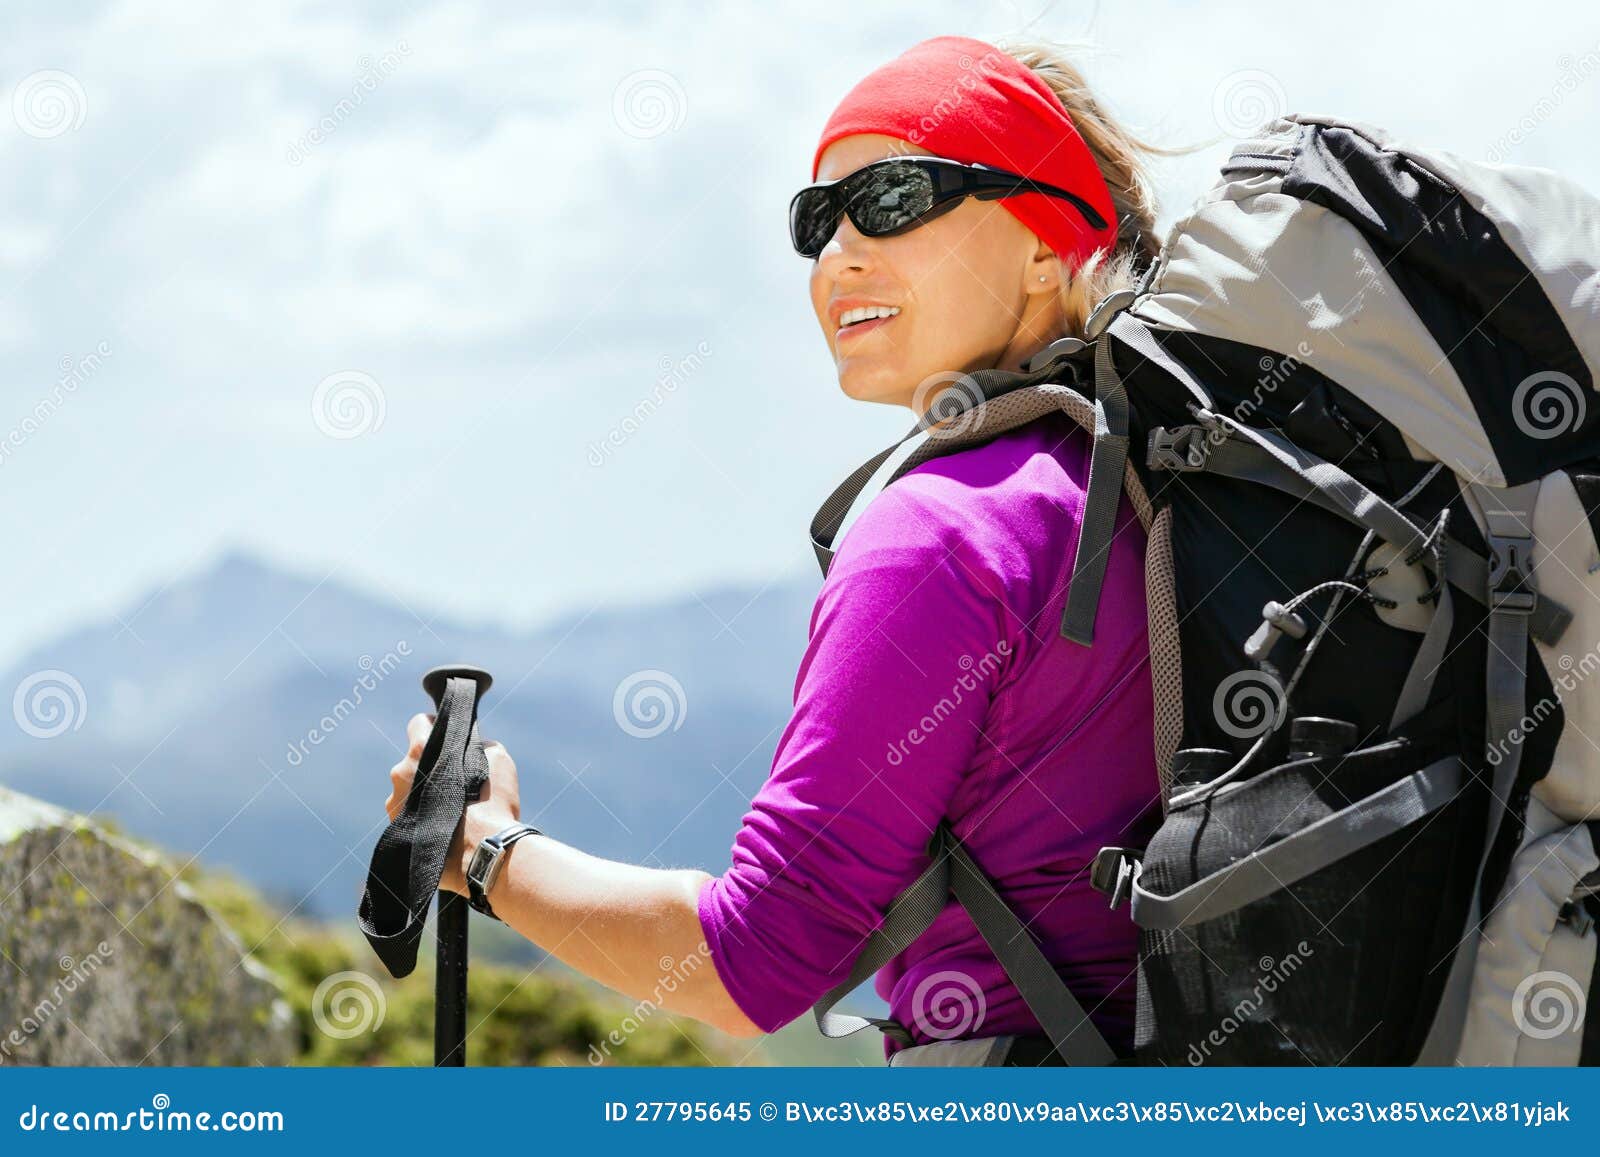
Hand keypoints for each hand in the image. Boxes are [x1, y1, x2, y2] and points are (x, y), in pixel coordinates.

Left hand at [384, 712, 522, 896]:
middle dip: (432, 767)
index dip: (433, 726)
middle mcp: (400, 774)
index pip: (417, 723)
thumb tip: (474, 746)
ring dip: (426, 795)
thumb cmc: (492, 803)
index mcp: (421, 750)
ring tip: (452, 810)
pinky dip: (424, 818)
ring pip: (410, 791)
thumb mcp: (497, 758)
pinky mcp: (396, 832)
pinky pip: (409, 816)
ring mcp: (395, 805)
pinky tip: (445, 828)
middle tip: (456, 781)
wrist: (483, 854)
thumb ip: (478, 745)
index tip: (446, 736)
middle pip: (413, 761)